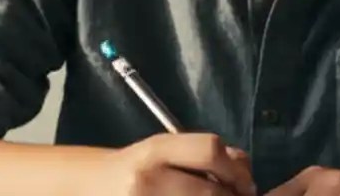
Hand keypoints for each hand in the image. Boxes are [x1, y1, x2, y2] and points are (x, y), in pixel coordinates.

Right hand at [105, 132, 256, 195]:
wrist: (92, 187)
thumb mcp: (165, 149)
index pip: (209, 151)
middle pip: (211, 192)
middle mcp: (149, 179)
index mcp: (156, 150)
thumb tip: (243, 168)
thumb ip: (204, 152)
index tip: (246, 184)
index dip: (236, 169)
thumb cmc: (137, 166)